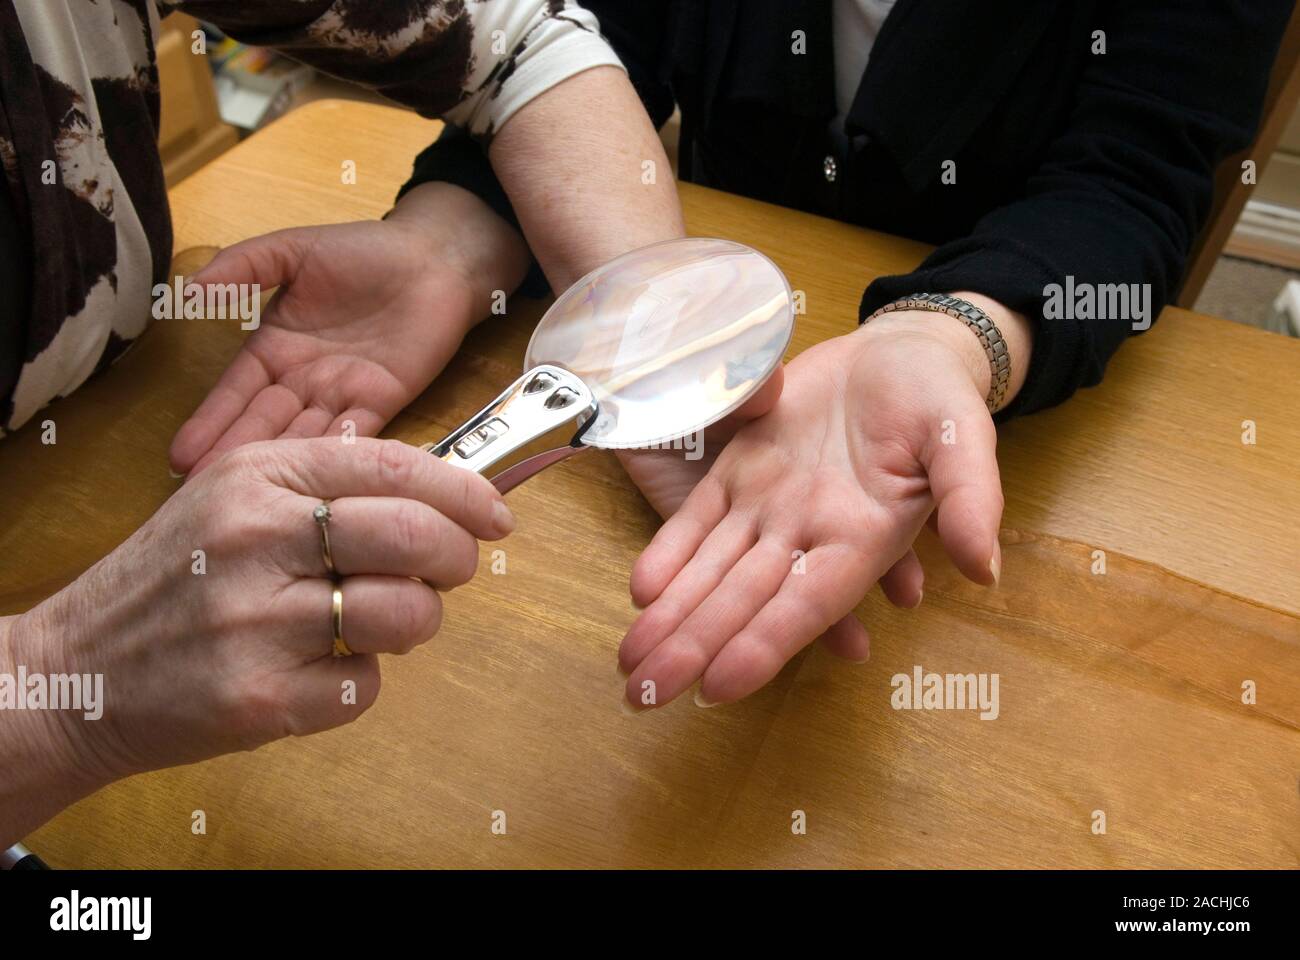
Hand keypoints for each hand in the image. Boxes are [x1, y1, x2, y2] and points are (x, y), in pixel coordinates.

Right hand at [5, 437, 512, 838]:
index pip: (393, 466)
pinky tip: (320, 668)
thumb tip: (441, 490)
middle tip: (453, 569)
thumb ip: (324, 484)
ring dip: (415, 622)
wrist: (78, 670)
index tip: (496, 513)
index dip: (464, 490)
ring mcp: (256, 621)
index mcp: (255, 476)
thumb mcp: (232, 497)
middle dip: (457, 556)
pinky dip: (361, 680)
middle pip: (414, 534)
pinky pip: (367, 685)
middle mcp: (255, 538)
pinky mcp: (261, 698)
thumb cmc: (174, 579)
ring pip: (407, 613)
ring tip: (377, 620)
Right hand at [169, 183, 529, 476]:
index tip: (180, 455)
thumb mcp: (292, 251)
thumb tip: (189, 288)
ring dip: (279, 470)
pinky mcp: (383, 400)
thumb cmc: (365, 251)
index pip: (235, 392)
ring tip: (249, 504)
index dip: (210, 422)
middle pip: (264, 425)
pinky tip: (311, 482)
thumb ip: (242, 267)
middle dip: (235, 459)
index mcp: (276, 347)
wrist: (433, 258)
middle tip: (204, 497)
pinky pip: (355, 433)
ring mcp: (342, 393)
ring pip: (303, 437)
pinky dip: (334, 457)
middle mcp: (304, 378)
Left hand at [619, 312, 1009, 709]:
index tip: (718, 688)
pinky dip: (670, 553)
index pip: (806, 605)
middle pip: (742, 602)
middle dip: (694, 649)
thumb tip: (984, 570)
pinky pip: (698, 518)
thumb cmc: (939, 398)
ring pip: (711, 570)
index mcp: (862, 538)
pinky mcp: (741, 470)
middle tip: (643, 699)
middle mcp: (807, 534)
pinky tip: (639, 591)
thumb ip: (970, 498)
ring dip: (671, 617)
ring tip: (631, 665)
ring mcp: (769, 505)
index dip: (763, 645)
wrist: (898, 353)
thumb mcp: (963, 436)